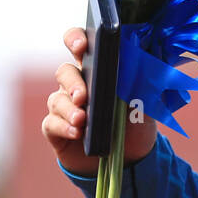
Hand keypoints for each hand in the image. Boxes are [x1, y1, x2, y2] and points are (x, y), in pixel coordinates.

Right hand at [43, 28, 157, 175]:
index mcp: (98, 70)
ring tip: (82, 120)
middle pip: (64, 72)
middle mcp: (77, 84)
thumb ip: (141, 80)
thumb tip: (143, 60)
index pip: (80, 45)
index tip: (81, 46)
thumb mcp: (146, 100)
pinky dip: (64, 127)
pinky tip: (77, 133)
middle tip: (83, 95)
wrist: (130, 157)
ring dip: (69, 109)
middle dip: (73, 82)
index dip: (76, 39)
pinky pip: (52, 123)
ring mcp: (65, 106)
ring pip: (57, 99)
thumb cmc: (135, 121)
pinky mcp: (57, 129)